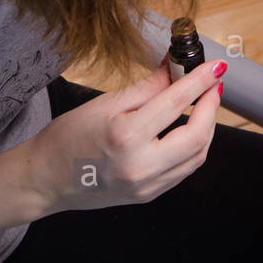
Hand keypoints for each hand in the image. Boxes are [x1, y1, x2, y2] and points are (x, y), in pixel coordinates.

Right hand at [24, 55, 225, 215]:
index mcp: (126, 136)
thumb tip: (173, 68)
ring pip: (196, 156)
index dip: (200, 81)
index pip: (175, 103)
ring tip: (203, 105)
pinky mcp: (149, 195)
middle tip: (212, 86)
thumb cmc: (67, 138)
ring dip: (206, 128)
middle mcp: (141, 165)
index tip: (216, 67)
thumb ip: (145, 88)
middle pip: (197, 135)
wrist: (46, 179)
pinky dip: (193, 147)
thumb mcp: (105, 104)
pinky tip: (189, 130)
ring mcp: (147, 185)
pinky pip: (184, 170)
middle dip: (211, 107)